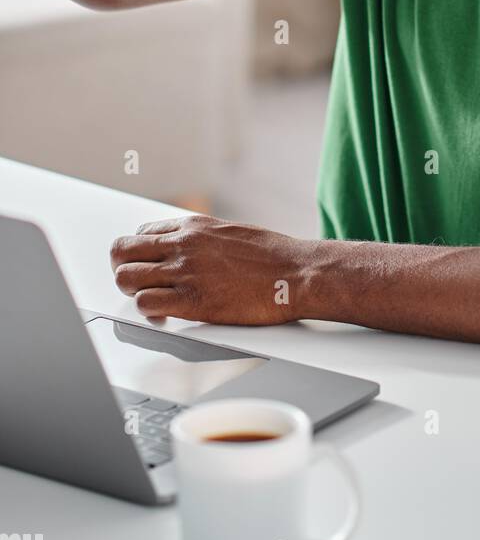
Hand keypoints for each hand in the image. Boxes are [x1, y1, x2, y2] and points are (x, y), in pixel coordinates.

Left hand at [110, 214, 309, 324]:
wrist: (296, 272)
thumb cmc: (273, 256)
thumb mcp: (232, 232)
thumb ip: (204, 239)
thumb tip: (190, 249)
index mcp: (193, 226)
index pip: (142, 233)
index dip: (141, 253)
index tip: (149, 266)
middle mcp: (183, 244)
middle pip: (123, 251)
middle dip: (124, 269)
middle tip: (138, 284)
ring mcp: (185, 271)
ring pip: (126, 278)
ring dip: (133, 291)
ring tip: (151, 300)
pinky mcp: (192, 300)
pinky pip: (146, 304)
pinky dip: (148, 312)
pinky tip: (164, 314)